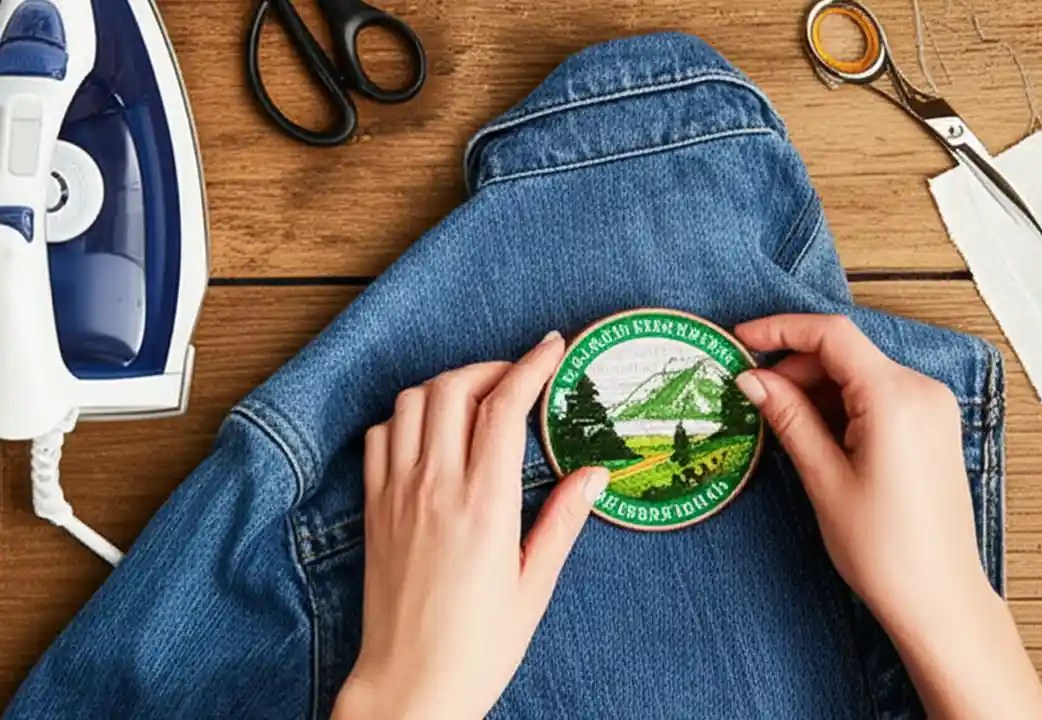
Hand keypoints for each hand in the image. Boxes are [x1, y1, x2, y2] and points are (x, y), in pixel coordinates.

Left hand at [333, 331, 609, 719]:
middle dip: (491, 367)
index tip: (551, 346)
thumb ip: (563, 521)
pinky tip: (431, 433)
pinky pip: (380, 436)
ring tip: (477, 398)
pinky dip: (406, 416)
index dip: (530, 366)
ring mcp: (397, 495)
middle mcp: (436, 489)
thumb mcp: (534, 586)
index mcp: (485, 506)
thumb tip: (597, 472)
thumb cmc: (478, 648)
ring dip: (447, 385)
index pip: (505, 407)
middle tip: (519, 376)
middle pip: (455, 388)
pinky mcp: (373, 510)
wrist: (409, 689)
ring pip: (412, 402)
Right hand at [734, 314, 1041, 719]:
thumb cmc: (885, 550)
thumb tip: (753, 378)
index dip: (781, 329)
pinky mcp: (934, 428)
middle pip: (846, 353)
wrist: (939, 599)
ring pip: (861, 375)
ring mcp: (933, 409)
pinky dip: (844, 405)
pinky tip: (817, 434)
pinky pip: (880, 397)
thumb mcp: (823, 478)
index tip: (742, 338)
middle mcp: (922, 392)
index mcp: (896, 398)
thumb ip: (788, 418)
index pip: (832, 335)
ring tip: (781, 423)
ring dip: (818, 388)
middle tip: (752, 395)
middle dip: (795, 367)